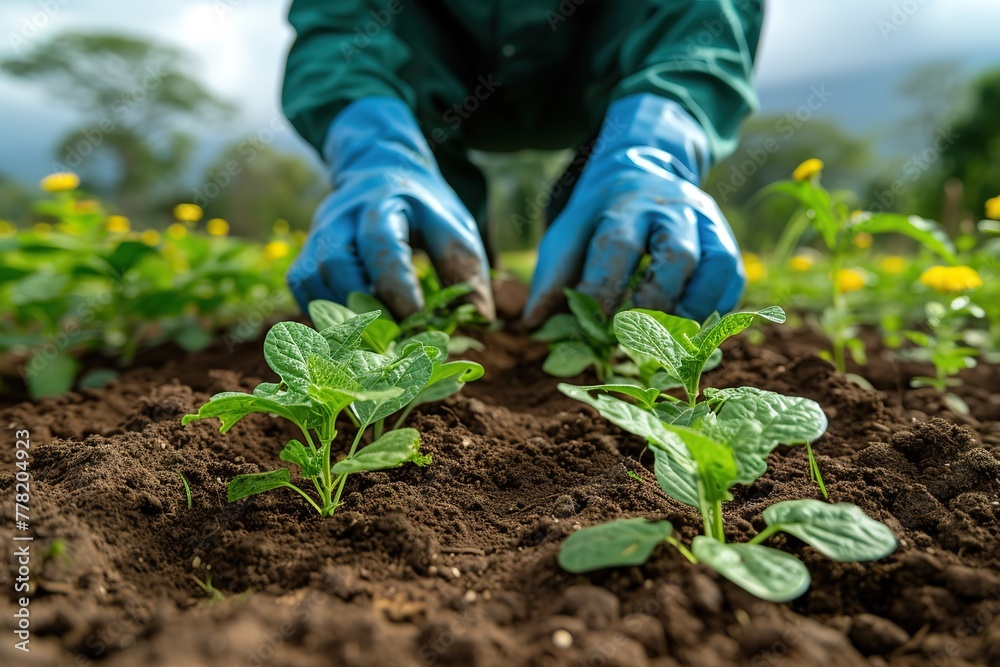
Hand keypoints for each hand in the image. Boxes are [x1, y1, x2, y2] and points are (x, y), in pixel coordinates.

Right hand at [287, 97, 493, 319]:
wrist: (378, 172)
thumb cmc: (423, 209)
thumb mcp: (453, 225)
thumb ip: (466, 268)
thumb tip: (481, 318)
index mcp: (383, 204)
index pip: (380, 244)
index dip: (396, 285)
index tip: (418, 318)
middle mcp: (341, 216)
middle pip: (336, 263)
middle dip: (363, 308)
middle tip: (393, 341)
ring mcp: (317, 235)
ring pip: (312, 279)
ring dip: (342, 316)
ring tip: (375, 344)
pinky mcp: (305, 254)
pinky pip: (303, 289)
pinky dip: (324, 315)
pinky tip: (353, 332)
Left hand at [523, 94, 743, 326]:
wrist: (644, 173)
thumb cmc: (599, 217)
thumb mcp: (568, 233)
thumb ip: (552, 276)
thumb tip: (534, 325)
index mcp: (626, 205)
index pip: (618, 246)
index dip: (605, 289)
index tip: (591, 326)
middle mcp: (674, 210)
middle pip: (677, 255)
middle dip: (655, 301)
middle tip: (634, 337)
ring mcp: (707, 225)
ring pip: (717, 267)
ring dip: (693, 311)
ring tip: (668, 343)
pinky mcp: (727, 244)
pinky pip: (731, 281)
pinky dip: (713, 312)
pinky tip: (687, 335)